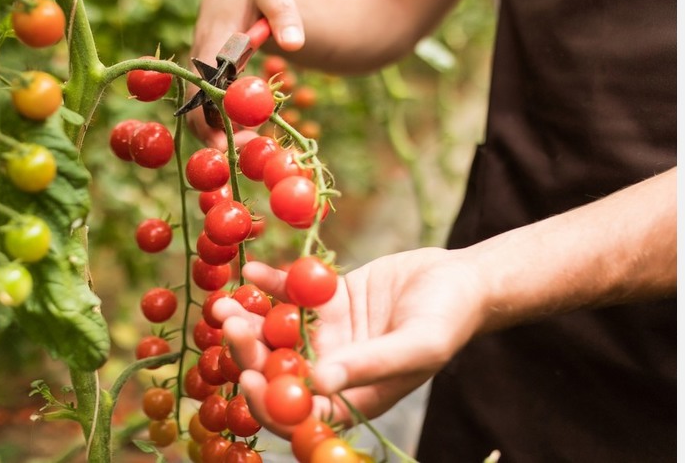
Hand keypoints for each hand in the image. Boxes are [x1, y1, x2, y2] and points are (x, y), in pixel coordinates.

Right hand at [187, 0, 306, 148]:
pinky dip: (223, 121)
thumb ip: (285, 13)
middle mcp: (200, 53)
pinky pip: (210, 103)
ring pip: (200, 105)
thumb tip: (294, 44)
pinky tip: (245, 136)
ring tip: (248, 150)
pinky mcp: (209, 77)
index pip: (205, 76)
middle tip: (242, 153)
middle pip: (196, 98)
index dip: (210, 108)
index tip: (227, 136)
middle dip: (211, 129)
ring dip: (217, 130)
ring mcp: (202, 66)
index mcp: (213, 32)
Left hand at [212, 252, 485, 437]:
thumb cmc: (449, 320)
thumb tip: (319, 384)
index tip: (248, 378)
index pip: (299, 414)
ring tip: (223, 303)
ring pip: (273, 333)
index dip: (268, 404)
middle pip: (276, 371)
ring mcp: (323, 335)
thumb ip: (369, 365)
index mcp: (351, 398)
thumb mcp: (417, 345)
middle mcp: (330, 370)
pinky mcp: (322, 301)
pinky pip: (287, 294)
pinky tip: (250, 270)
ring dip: (246, 320)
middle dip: (248, 353)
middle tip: (230, 326)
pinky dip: (267, 284)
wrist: (460, 277)